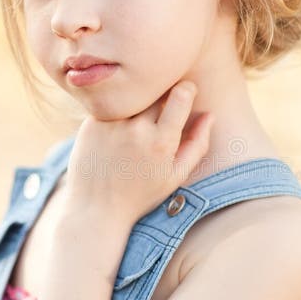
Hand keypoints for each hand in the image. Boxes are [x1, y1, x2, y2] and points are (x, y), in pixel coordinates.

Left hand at [59, 81, 214, 226]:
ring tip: (134, 128)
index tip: (184, 92)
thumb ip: (197, 144)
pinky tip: (112, 136)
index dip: (185, 89)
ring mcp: (110, 124)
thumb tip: (210, 114)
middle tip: (158, 112)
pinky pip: (110, 106)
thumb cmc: (140, 195)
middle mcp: (136, 129)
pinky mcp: (90, 124)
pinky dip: (116, 113)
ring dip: (137, 104)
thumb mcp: (175, 176)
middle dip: (161, 96)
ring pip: (132, 98)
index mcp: (161, 142)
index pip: (180, 94)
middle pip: (155, 93)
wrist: (95, 209)